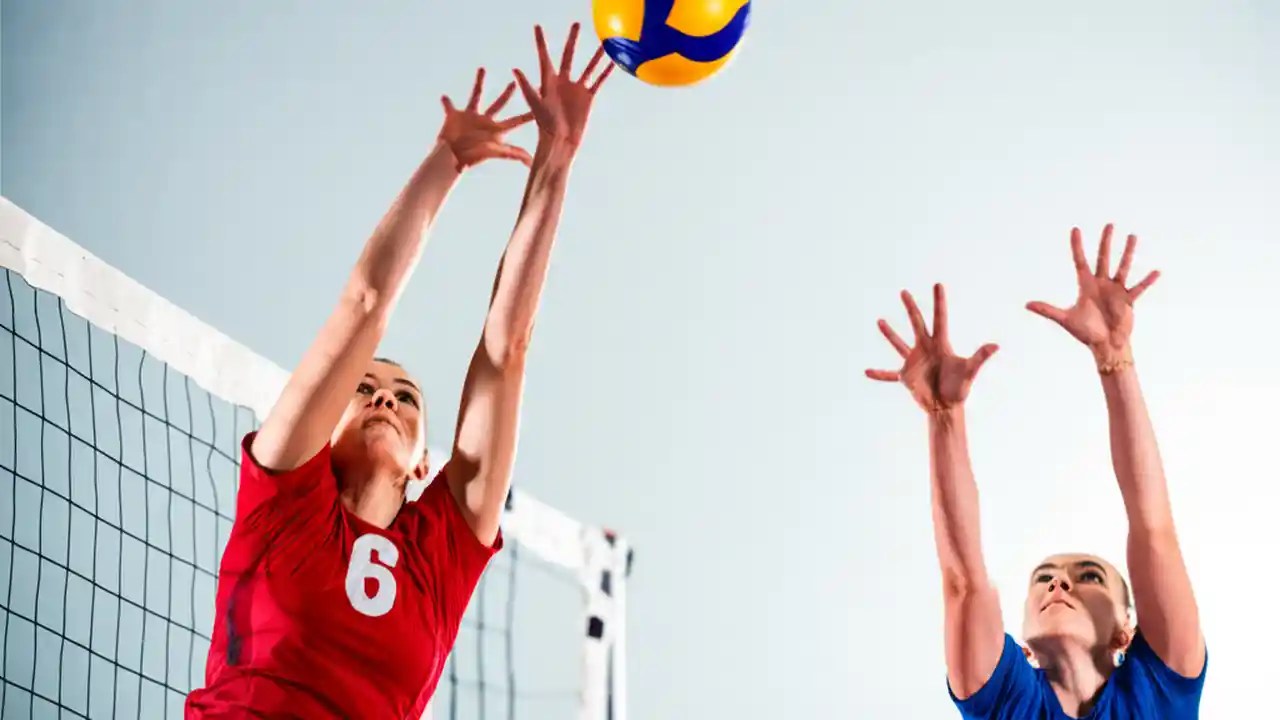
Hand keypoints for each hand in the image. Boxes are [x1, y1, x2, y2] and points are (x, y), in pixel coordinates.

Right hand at [437, 68, 534, 170]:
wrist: (451, 159)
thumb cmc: (472, 158)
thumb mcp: (495, 152)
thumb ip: (513, 153)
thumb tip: (531, 161)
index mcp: (496, 130)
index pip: (517, 121)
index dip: (528, 114)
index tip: (538, 105)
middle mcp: (485, 122)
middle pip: (499, 104)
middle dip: (507, 94)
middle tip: (515, 82)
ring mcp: (470, 118)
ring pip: (477, 96)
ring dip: (479, 83)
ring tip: (483, 69)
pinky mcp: (454, 116)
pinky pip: (449, 106)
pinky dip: (447, 102)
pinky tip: (444, 97)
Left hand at [513, 23, 613, 152]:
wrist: (560, 142)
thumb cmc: (544, 126)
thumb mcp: (535, 104)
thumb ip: (527, 86)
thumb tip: (515, 69)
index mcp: (547, 81)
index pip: (544, 57)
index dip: (541, 42)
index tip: (537, 27)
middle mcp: (562, 82)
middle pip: (568, 56)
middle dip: (572, 40)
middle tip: (576, 24)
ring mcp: (576, 89)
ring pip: (588, 67)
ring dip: (595, 55)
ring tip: (604, 42)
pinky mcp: (587, 98)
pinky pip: (598, 81)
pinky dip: (605, 72)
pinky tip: (612, 62)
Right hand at [866, 285, 998, 412]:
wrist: (947, 407)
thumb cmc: (960, 389)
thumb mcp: (970, 371)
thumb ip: (980, 357)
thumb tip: (996, 345)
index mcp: (940, 344)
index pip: (939, 318)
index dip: (939, 301)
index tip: (938, 284)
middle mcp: (925, 348)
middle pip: (917, 323)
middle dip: (910, 307)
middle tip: (904, 292)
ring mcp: (914, 361)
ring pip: (899, 343)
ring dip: (889, 334)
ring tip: (880, 321)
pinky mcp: (905, 376)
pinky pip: (888, 374)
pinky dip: (878, 374)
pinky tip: (866, 372)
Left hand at [1026, 225, 1159, 368]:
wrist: (1105, 346)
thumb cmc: (1086, 333)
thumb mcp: (1066, 319)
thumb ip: (1047, 310)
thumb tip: (1027, 304)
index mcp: (1086, 286)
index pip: (1080, 261)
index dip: (1077, 246)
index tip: (1075, 229)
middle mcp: (1101, 284)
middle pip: (1103, 258)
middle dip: (1105, 242)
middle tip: (1109, 225)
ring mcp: (1116, 291)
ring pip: (1122, 267)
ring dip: (1127, 252)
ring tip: (1132, 236)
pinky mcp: (1128, 301)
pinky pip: (1139, 288)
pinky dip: (1147, 281)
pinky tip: (1156, 271)